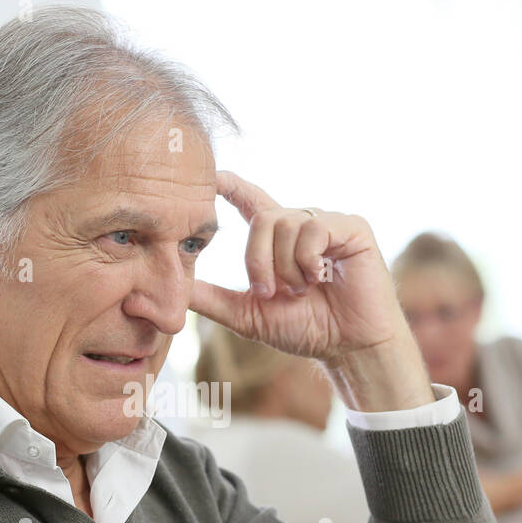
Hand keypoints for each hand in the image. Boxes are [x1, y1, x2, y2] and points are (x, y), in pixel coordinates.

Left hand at [190, 171, 432, 411]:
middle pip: (262, 218)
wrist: (348, 346)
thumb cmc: (305, 330)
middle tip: (269, 292)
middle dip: (257, 259)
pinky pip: (315, 228)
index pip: (250, 201)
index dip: (232, 185)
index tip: (213, 175)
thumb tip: (169, 289)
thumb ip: (211, 298)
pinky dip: (309, 259)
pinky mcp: (352, 227)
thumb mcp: (248, 315)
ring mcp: (328, 224)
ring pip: (286, 223)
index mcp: (278, 241)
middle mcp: (302, 225)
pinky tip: (320, 277)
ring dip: (286, 266)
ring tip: (302, 290)